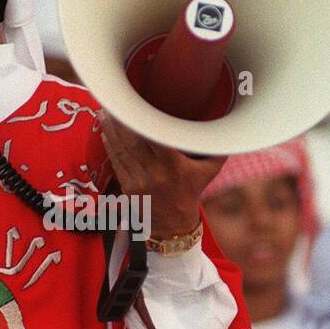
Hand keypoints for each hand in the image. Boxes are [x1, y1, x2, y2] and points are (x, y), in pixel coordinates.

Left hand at [98, 110, 224, 239]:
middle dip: (121, 121)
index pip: (155, 138)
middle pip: (132, 141)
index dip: (142, 121)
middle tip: (115, 102)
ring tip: (106, 111)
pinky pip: (116, 162)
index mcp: (174, 166)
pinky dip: (109, 145)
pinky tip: (105, 131)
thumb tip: (224, 122)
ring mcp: (138, 181)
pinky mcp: (127, 188)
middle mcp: (154, 173)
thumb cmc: (192, 192)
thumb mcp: (210, 171)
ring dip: (111, 129)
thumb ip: (214, 148)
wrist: (174, 226)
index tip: (135, 104)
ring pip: (121, 150)